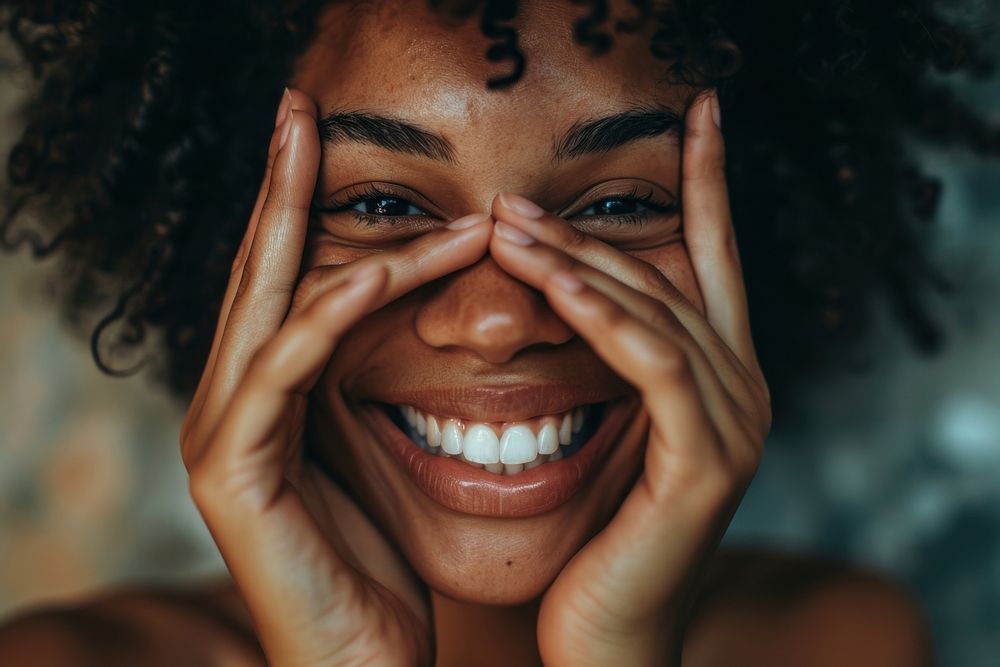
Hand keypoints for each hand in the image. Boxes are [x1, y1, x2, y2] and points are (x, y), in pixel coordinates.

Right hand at [179, 88, 493, 665]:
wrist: (364, 665)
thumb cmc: (378, 564)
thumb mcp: (369, 451)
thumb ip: (358, 383)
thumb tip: (391, 310)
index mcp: (262, 399)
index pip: (283, 285)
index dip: (298, 210)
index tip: (323, 140)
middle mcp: (229, 405)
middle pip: (257, 276)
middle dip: (279, 188)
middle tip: (299, 108)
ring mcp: (221, 436)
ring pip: (267, 307)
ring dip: (310, 227)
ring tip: (329, 146)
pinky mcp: (233, 472)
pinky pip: (284, 371)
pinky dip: (327, 314)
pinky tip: (370, 272)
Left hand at [489, 91, 770, 665]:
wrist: (610, 640)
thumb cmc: (596, 538)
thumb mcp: (606, 431)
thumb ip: (609, 362)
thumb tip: (566, 289)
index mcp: (719, 376)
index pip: (709, 260)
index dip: (708, 184)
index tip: (694, 117)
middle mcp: (743, 387)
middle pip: (665, 277)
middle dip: (591, 228)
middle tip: (512, 196)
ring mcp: (734, 422)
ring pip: (653, 310)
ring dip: (578, 260)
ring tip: (506, 222)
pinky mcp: (706, 459)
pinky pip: (652, 364)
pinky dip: (604, 318)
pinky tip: (553, 284)